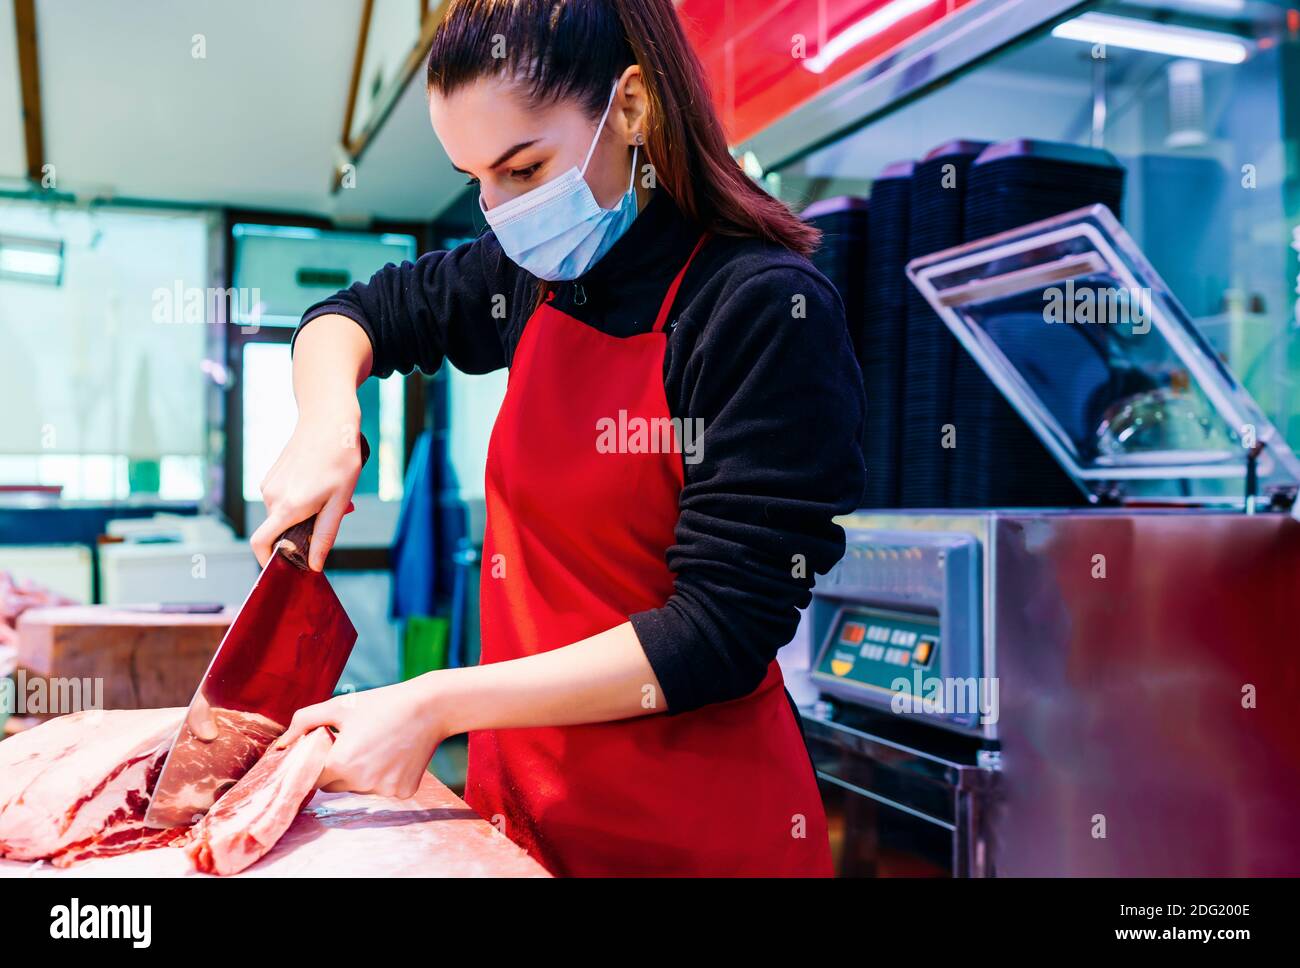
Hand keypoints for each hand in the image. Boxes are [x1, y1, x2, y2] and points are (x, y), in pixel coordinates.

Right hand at [251, 406, 363, 571]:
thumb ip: (325, 535)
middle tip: (333, 514)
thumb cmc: (339, 459)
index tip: (286, 567)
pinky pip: (283, 498)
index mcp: (286, 507)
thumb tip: (314, 565)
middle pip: (279, 530)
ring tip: (330, 494)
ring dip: (305, 513)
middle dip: (302, 532)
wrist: (327, 419)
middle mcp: (270, 496)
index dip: (268, 561)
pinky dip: (300, 500)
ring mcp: (268, 484)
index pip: (260, 543)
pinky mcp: (272, 475)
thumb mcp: (339, 501)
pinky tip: (320, 482)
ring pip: (284, 513)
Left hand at [274, 678, 445, 799]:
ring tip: (377, 746)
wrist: (430, 707)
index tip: (326, 749)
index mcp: (340, 763)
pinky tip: (394, 755)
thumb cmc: (382, 703)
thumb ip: (304, 722)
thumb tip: (280, 744)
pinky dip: (384, 777)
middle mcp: (360, 783)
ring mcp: (383, 790)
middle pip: (335, 785)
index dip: (316, 762)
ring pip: (359, 788)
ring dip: (361, 774)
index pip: (312, 777)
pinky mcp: (402, 793)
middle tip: (355, 742)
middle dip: (338, 768)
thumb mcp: (340, 705)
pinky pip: (382, 789)